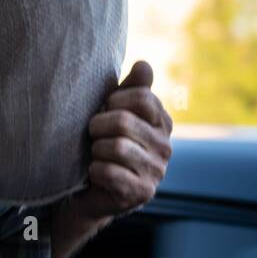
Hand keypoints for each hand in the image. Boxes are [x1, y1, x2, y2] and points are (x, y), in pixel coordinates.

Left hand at [70, 60, 172, 223]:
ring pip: (116, 147)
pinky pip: (108, 171)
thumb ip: (131, 87)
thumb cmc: (103, 142)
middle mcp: (165, 146)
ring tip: (96, 155)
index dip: (113, 101)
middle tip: (94, 137)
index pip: (141, 96)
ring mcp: (157, 171)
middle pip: (123, 121)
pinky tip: (96, 174)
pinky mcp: (142, 193)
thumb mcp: (115, 109)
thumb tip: (143, 64)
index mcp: (162, 121)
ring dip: (95, 150)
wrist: (90, 190)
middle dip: (97, 127)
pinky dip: (94, 171)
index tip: (104, 111)